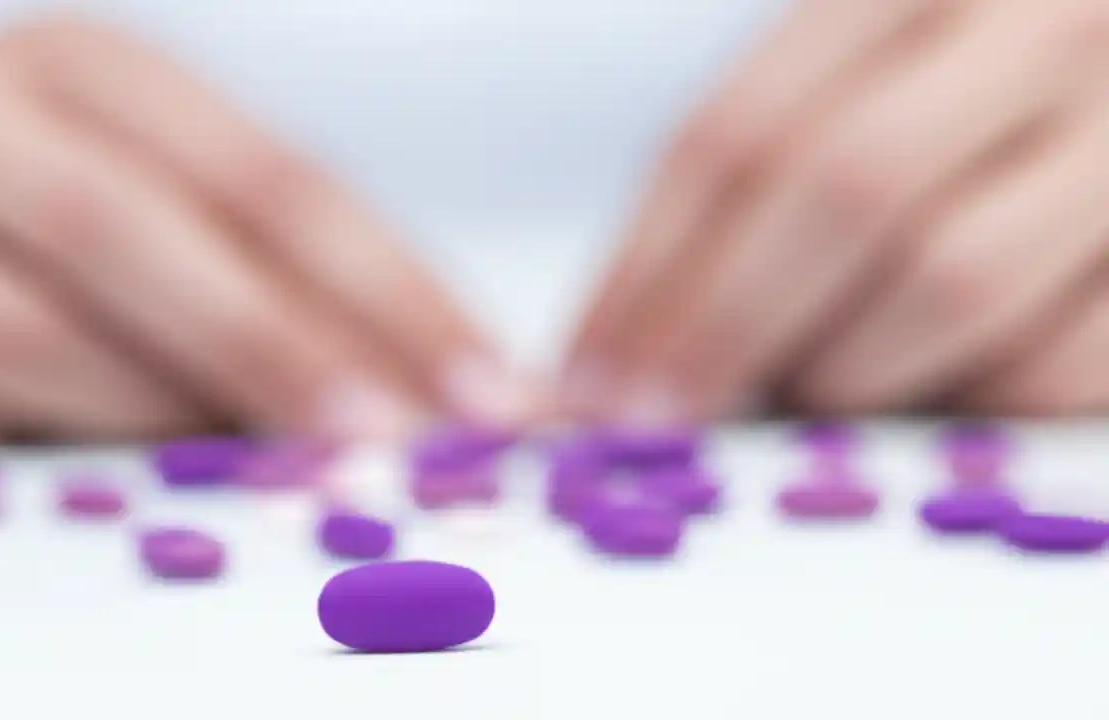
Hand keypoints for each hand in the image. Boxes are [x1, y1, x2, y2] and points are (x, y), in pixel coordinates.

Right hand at [0, 15, 524, 440]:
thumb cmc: (28, 210)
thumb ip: (268, 270)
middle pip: (138, 237)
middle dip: (280, 354)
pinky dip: (46, 457)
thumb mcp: (157, 196)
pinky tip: (122, 488)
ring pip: (35, 337)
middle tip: (388, 449)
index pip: (267, 178)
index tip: (483, 389)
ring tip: (272, 476)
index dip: (387, 291)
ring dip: (167, 419)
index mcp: (80, 67)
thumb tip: (422, 384)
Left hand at [566, 0, 1108, 421]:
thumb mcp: (848, 83)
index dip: (647, 272)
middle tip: (654, 420)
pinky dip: (963, 405)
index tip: (592, 377)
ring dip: (842, 370)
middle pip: (842, 192)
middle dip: (724, 329)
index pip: (739, 132)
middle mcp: (1043, 21)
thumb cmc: (952, 103)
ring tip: (799, 392)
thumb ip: (752, 180)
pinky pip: (1054, 364)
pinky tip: (921, 395)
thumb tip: (630, 352)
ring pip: (950, 278)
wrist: (1098, 68)